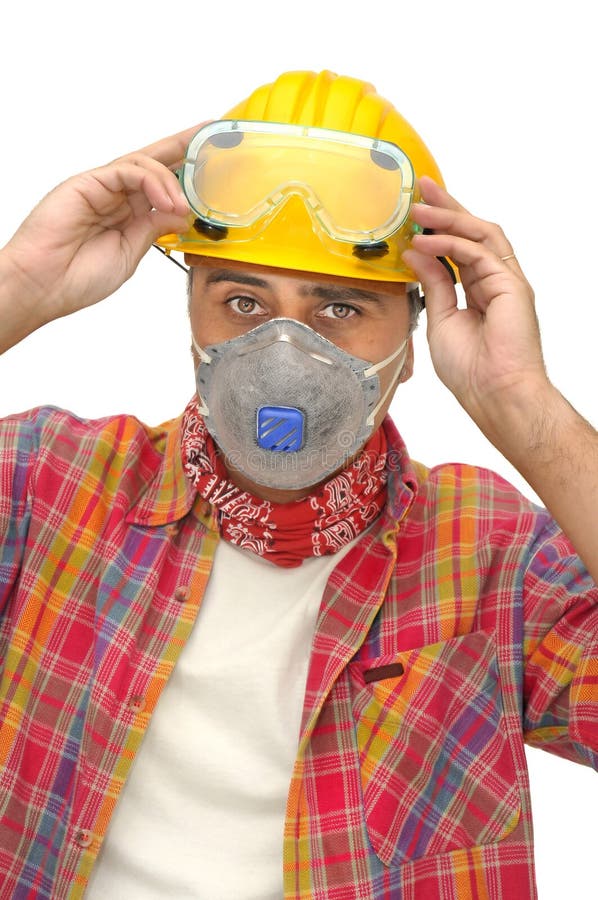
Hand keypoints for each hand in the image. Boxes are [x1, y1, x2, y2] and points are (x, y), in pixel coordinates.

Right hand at [1, 125, 198, 327]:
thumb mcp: (130, 254)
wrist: (44, 285)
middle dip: (184, 146)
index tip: (212, 163)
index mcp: (128, 214)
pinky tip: (165, 202)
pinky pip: (127, 170)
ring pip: (145, 163)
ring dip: (170, 182)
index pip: (162, 185)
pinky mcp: (89, 182)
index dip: (185, 172)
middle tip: (210, 133)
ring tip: (181, 206)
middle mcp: (116, 196)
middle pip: (155, 162)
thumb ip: (153, 229)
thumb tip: (181, 212)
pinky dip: (152, 181)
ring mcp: (102, 187)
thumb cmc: (78, 277)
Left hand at [403, 177, 547, 432]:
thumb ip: (432, 285)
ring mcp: (506, 281)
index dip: (439, 226)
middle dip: (447, 208)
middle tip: (422, 188)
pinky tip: (425, 241)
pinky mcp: (511, 285)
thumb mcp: (440, 320)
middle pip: (473, 232)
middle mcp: (496, 280)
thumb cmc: (471, 370)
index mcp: (480, 290)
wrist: (494, 394)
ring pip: (479, 234)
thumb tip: (416, 254)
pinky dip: (450, 244)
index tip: (416, 211)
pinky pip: (477, 254)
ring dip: (449, 217)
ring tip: (419, 208)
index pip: (459, 248)